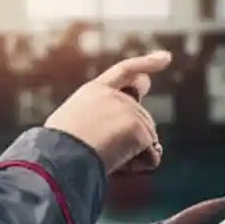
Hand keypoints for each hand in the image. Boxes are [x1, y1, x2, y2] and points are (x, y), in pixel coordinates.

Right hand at [45, 51, 168, 173]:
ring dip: (132, 156)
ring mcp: (128, 110)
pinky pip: (151, 157)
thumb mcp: (74, 122)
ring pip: (148, 140)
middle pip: (143, 120)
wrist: (58, 157)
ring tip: (102, 155)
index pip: (126, 70)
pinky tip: (116, 164)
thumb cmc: (59, 150)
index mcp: (94, 90)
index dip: (147, 63)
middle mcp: (114, 95)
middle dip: (133, 141)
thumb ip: (100, 117)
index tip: (166, 57)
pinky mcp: (138, 128)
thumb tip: (131, 133)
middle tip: (100, 150)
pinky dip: (139, 166)